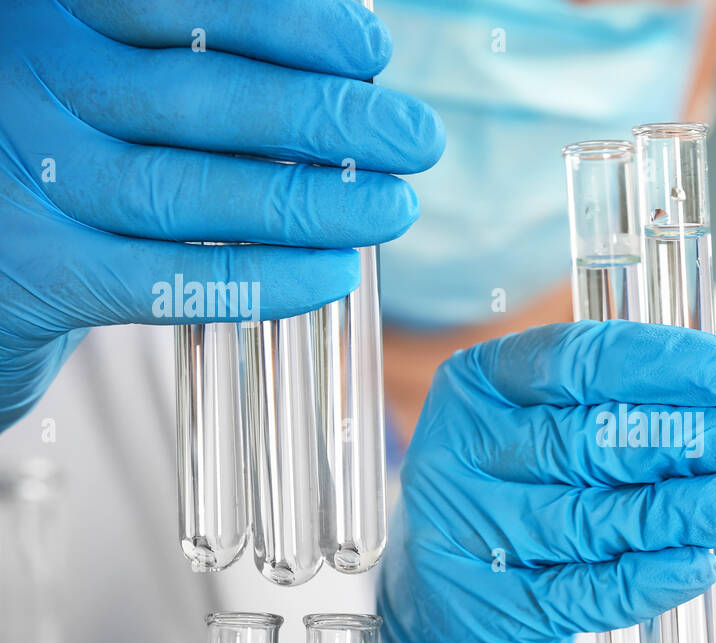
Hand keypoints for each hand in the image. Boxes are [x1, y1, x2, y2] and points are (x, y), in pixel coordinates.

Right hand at [0, 0, 443, 428]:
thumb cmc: (77, 146)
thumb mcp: (119, 72)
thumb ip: (201, 57)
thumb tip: (343, 67)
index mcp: (57, 16)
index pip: (177, 7)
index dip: (283, 26)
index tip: (369, 49)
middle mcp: (29, 85)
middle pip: (195, 96)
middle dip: (321, 117)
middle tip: (415, 138)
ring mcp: (26, 178)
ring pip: (183, 190)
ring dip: (306, 203)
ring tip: (394, 207)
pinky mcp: (37, 272)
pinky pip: (160, 279)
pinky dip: (256, 280)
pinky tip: (331, 273)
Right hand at [379, 320, 715, 642]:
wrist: (451, 609)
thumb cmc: (523, 494)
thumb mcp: (549, 429)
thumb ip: (624, 406)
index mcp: (479, 385)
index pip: (579, 360)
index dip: (668, 365)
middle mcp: (463, 453)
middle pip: (589, 440)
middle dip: (689, 441)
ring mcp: (469, 533)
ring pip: (592, 519)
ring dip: (679, 513)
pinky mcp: (490, 608)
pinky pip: (583, 593)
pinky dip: (648, 579)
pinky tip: (697, 564)